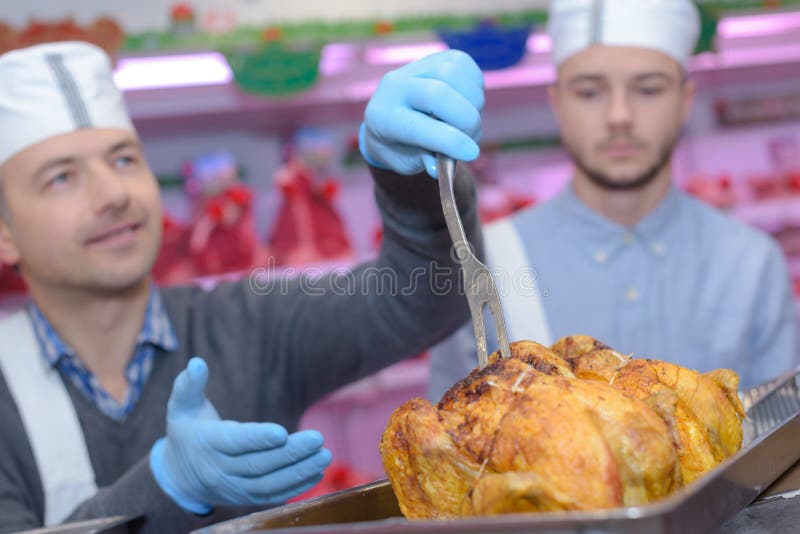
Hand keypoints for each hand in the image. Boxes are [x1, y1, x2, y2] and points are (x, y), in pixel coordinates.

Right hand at [150, 358, 331, 513]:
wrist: (180, 474)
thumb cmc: (188, 429)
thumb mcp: (182, 406)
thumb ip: (189, 385)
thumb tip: (197, 363)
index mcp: (205, 444)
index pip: (234, 442)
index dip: (257, 439)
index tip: (282, 432)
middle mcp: (218, 471)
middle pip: (257, 465)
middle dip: (290, 454)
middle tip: (318, 439)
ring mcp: (232, 489)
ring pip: (268, 485)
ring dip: (299, 472)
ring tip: (324, 455)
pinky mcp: (245, 499)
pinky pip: (272, 496)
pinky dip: (296, 486)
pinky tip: (317, 471)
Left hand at [359, 49, 483, 177]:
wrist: (393, 120)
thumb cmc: (401, 147)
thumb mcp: (407, 162)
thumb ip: (425, 161)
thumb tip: (441, 166)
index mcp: (383, 117)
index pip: (417, 127)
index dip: (449, 140)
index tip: (472, 153)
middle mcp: (394, 86)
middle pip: (438, 93)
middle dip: (465, 120)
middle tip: (472, 139)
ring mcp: (414, 67)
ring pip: (452, 74)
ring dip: (472, 102)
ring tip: (468, 122)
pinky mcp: (434, 57)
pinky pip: (463, 63)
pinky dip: (474, 85)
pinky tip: (469, 102)